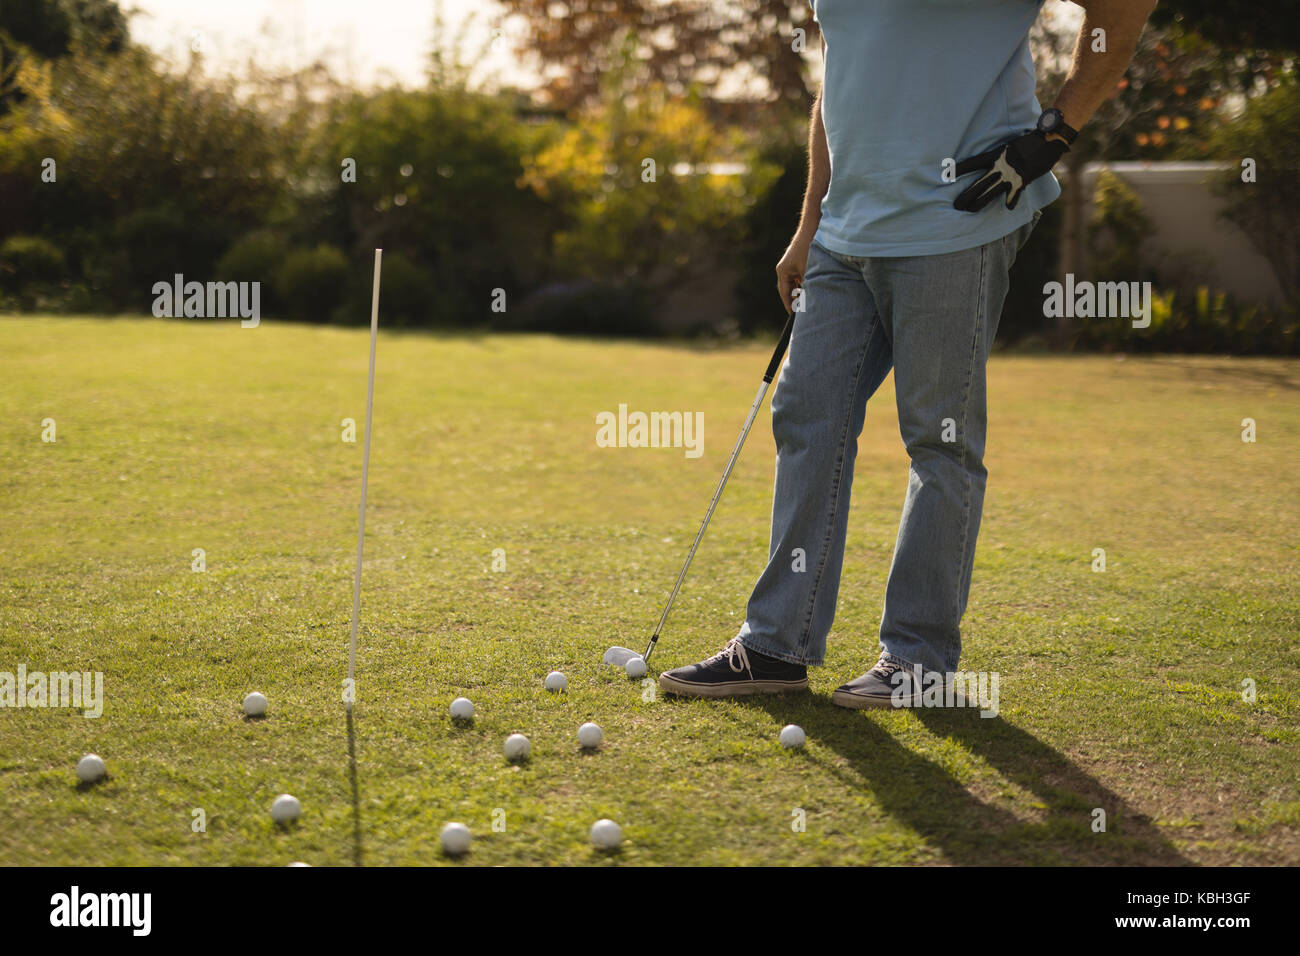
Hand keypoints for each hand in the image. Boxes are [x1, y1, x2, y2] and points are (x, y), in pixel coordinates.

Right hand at [776, 232, 813, 313]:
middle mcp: (784, 268)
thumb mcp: (808, 270)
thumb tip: (807, 301)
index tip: (793, 315)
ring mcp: (790, 264)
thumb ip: (807, 286)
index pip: (784, 293)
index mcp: (782, 271)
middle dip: (795, 299)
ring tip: (807, 301)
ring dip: (800, 291)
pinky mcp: (797, 261)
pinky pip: (799, 276)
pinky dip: (804, 283)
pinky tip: (811, 287)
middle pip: (788, 289)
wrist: (812, 228)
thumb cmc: (809, 248)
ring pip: (794, 283)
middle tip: (801, 312)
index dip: (789, 305)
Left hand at [952, 129, 1068, 211]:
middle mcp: (1001, 165)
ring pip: (991, 191)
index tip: (947, 174)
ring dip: (980, 202)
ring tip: (970, 210)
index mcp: (996, 155)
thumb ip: (1000, 157)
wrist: (1049, 139)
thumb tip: (993, 166)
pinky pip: (1015, 193)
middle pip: (979, 182)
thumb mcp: (1010, 146)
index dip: (961, 169)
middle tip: (955, 205)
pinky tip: (1008, 208)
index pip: (974, 163)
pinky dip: (1012, 201)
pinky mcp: (1023, 179)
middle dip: (967, 194)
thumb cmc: (1029, 141)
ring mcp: (1011, 174)